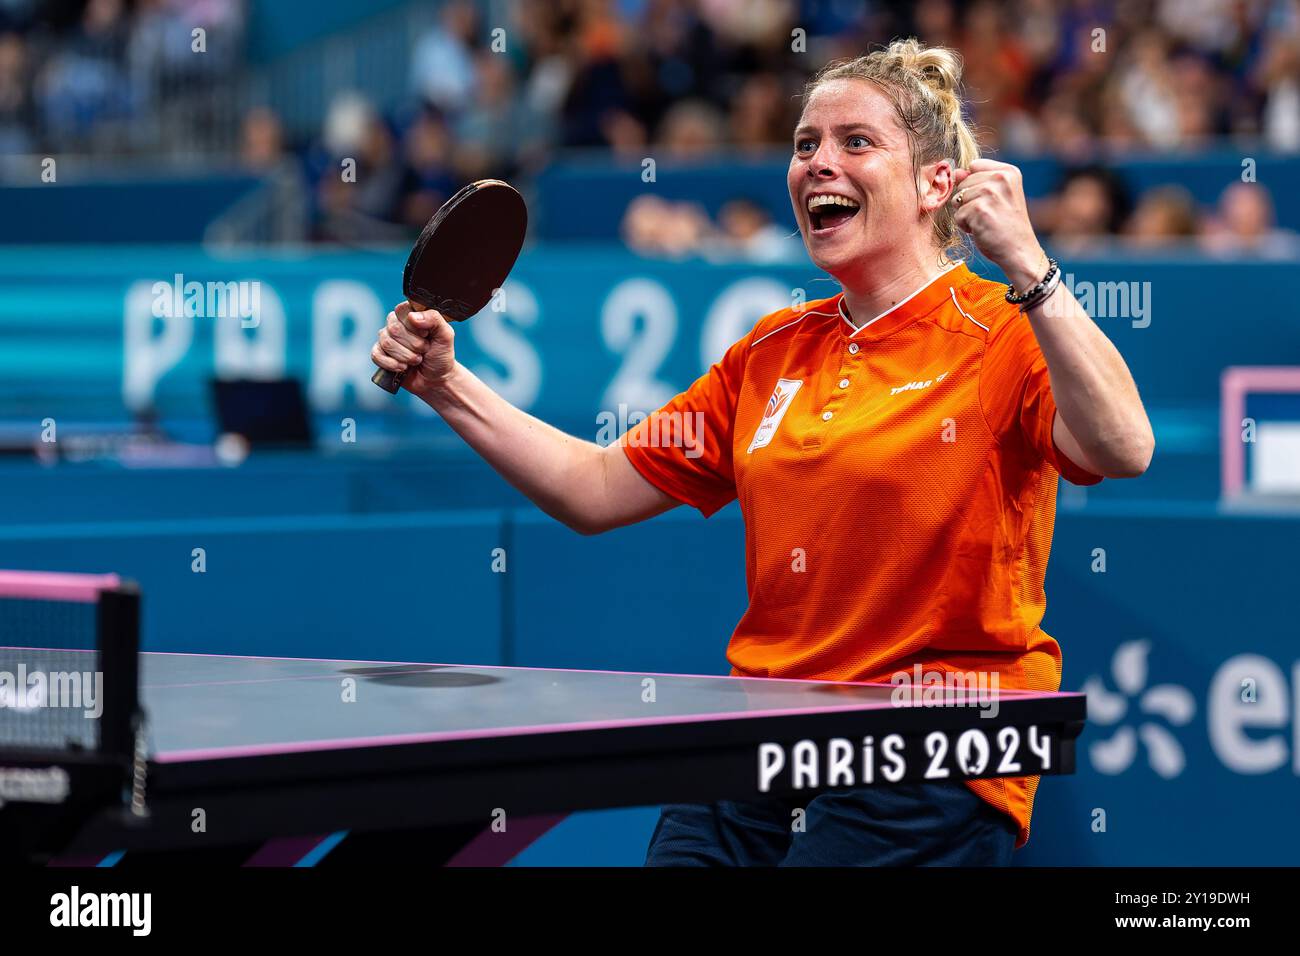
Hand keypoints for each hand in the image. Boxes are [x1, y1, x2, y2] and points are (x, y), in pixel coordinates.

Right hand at [371, 301, 457, 396]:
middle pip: (394, 329)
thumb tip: (412, 316)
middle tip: (424, 350)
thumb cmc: (440, 355)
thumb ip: (434, 319)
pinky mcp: (380, 354)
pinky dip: (392, 364)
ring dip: (406, 356)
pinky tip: (403, 367)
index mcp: (410, 314)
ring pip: (387, 343)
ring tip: (416, 360)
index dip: (414, 325)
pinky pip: (377, 356)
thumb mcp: (445, 335)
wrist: (436, 379)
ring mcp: (386, 339)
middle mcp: (396, 323)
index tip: (426, 334)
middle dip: (413, 345)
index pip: (402, 310)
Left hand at [951, 159, 1046, 290]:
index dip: (973, 184)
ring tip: (985, 221)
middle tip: (988, 213)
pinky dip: (965, 226)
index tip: (989, 199)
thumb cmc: (1007, 225)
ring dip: (966, 214)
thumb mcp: (997, 196)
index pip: (974, 165)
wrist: (1019, 250)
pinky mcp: (979, 209)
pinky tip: (982, 230)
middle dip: (968, 200)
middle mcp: (1000, 178)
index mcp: (1008, 171)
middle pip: (963, 182)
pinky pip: (958, 215)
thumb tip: (956, 172)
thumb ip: (978, 181)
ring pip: (958, 199)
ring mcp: (990, 192)